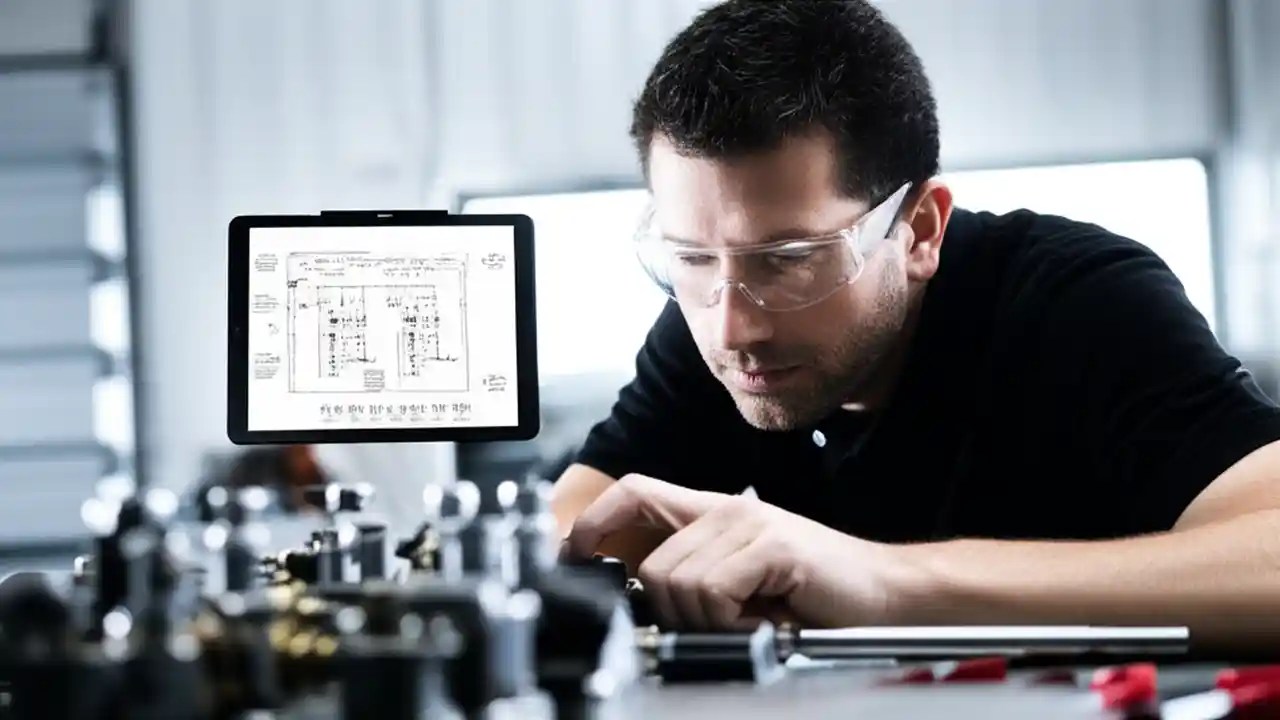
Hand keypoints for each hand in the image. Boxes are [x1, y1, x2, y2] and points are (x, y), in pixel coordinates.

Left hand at [565, 474, 896, 629]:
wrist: (886, 596)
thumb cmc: (816, 594)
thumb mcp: (743, 580)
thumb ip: (695, 576)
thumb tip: (640, 593)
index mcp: (715, 513)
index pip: (636, 492)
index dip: (595, 521)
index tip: (574, 553)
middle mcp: (727, 510)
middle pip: (651, 563)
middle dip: (674, 613)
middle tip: (721, 623)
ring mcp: (749, 523)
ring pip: (677, 582)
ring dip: (708, 621)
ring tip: (749, 619)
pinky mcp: (771, 545)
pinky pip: (713, 592)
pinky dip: (732, 621)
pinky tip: (763, 620)